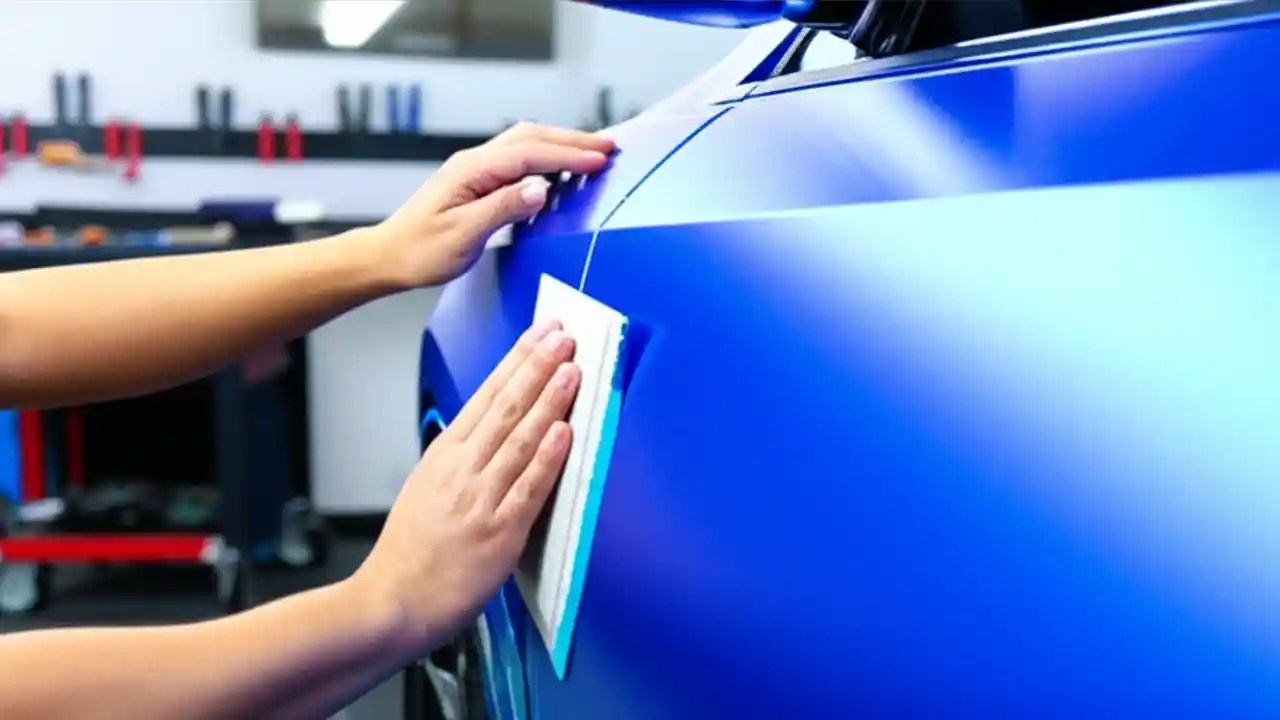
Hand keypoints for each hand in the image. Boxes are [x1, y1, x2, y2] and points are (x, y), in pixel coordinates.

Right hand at [354, 319, 580, 650]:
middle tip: (562, 335)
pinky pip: (529, 488)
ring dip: (549, 400)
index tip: (539, 334)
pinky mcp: (500, 532)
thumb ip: (459, 460)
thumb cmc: (409, 551)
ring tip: (571, 369)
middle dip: (537, 366)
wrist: (393, 600)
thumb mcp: (426, 487)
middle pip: (506, 407)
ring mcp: (481, 500)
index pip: (486, 396)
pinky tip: (564, 431)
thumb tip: (490, 432)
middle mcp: (462, 470)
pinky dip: (548, 457)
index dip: (517, 361)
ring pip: (520, 439)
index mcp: (444, 456)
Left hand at [375, 123, 614, 286]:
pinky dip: (546, 158)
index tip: (600, 160)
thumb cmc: (421, 251)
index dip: (568, 156)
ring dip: (561, 145)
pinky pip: (519, 160)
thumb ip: (503, 209)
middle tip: (609, 148)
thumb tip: (540, 188)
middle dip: (572, 141)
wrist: (389, 256)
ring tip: (593, 152)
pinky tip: (560, 170)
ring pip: (526, 144)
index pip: (530, 154)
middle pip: (531, 138)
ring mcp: (476, 170)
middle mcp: (474, 162)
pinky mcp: (477, 182)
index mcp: (472, 170)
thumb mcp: (463, 235)